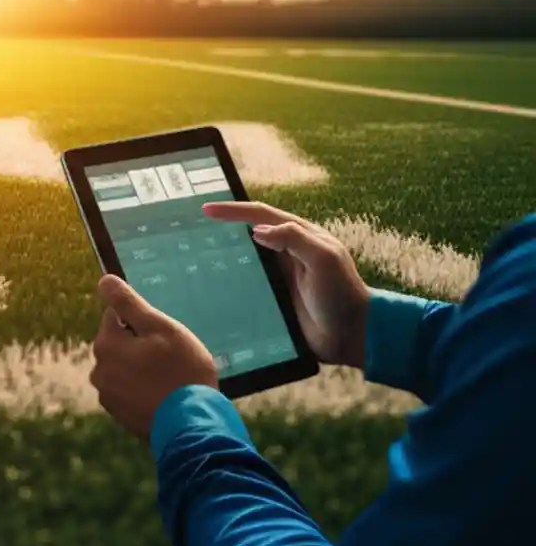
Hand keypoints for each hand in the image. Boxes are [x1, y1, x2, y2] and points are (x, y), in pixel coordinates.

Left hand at [90, 275, 217, 437]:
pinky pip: (129, 389)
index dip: (143, 321)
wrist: (192, 426)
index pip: (116, 315)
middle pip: (119, 341)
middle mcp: (99, 369)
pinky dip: (143, 388)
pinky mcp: (119, 414)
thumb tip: (104, 280)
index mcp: (106, 344)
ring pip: (125, 366)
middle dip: (141, 344)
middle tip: (170, 358)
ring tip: (169, 378)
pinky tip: (164, 395)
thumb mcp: (160, 328)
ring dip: (141, 367)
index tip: (163, 335)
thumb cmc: (181, 371)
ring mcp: (108, 394)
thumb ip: (129, 303)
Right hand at [203, 201, 369, 368]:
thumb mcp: (324, 260)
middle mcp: (288, 252)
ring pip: (246, 257)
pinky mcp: (275, 296)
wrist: (351, 335)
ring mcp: (281, 275)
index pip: (261, 215)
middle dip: (225, 227)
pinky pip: (249, 282)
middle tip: (194, 230)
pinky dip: (231, 279)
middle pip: (249, 232)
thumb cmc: (341, 295)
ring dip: (225, 254)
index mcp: (301, 236)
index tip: (206, 209)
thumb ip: (295, 239)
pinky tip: (214, 285)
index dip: (233, 210)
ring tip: (197, 256)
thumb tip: (257, 231)